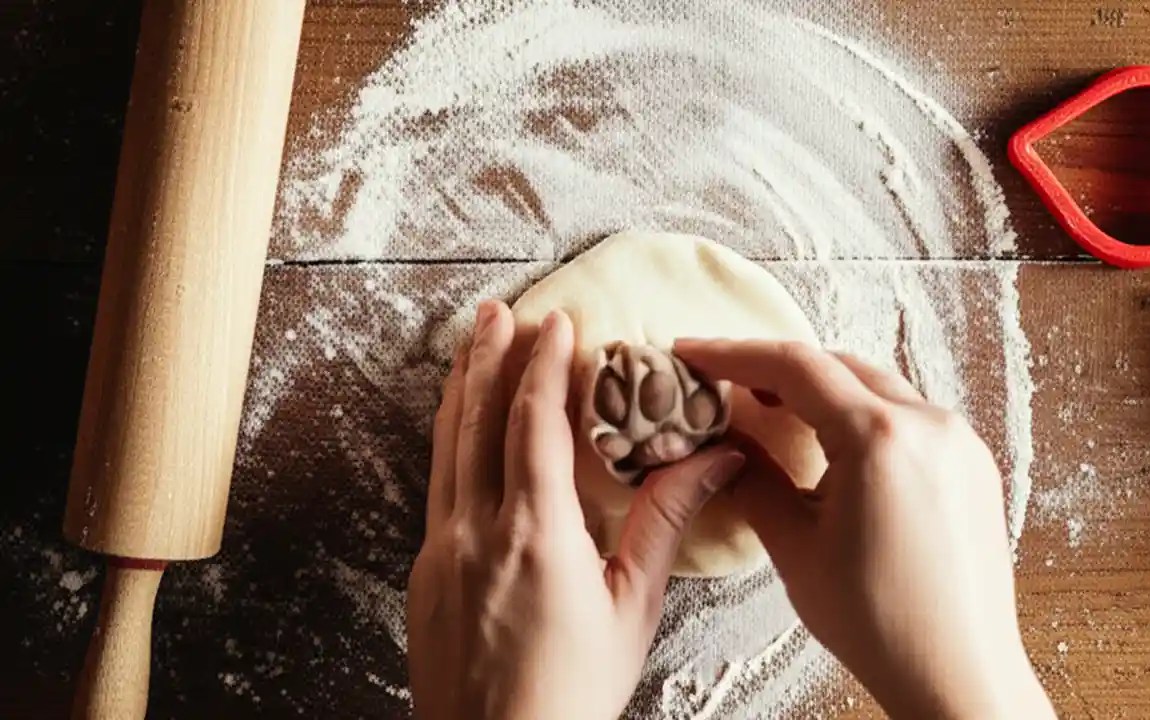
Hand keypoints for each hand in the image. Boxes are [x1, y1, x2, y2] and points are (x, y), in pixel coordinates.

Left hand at [407, 301, 744, 719]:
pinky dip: (449, 443)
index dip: (545, 365)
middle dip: (489, 358)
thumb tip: (715, 458)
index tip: (558, 322)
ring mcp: (442, 550)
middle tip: (497, 310)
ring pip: (447, 449)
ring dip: (460, 391)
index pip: (534, 423)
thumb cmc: (574, 691)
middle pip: (477, 422)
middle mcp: (477, 530)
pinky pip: (435, 486)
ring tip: (470, 346)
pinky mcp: (424, 573)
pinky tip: (458, 432)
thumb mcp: (634, 606)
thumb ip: (665, 521)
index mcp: (535, 533)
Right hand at [676, 339, 1054, 719]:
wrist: (958, 674)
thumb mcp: (795, 548)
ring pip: (876, 387)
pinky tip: (832, 444)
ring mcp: (960, 442)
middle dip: (778, 369)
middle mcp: (930, 424)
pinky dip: (862, 414)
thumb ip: (754, 480)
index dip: (734, 354)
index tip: (692, 352)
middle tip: (726, 384)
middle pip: (839, 366)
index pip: (796, 367)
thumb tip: (724, 444)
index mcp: (881, 438)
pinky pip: (908, 416)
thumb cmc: (877, 622)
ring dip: (822, 390)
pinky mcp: (973, 464)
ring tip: (773, 412)